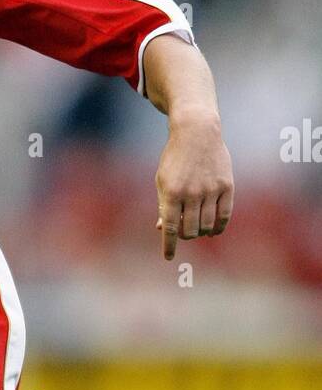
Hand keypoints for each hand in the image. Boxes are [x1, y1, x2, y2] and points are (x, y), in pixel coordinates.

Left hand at [155, 115, 233, 260]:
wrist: (197, 132)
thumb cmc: (175, 159)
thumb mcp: (163, 180)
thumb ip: (163, 205)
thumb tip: (163, 230)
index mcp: (172, 192)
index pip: (170, 228)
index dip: (169, 245)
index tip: (168, 257)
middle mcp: (192, 193)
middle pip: (190, 230)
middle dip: (186, 236)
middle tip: (184, 233)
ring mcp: (211, 190)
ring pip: (206, 226)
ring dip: (200, 232)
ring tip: (197, 229)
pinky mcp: (227, 186)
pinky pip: (224, 216)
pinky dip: (217, 228)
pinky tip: (212, 231)